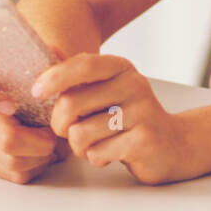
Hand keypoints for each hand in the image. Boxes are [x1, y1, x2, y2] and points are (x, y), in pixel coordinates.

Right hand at [0, 72, 71, 183]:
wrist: (63, 110)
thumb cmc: (55, 88)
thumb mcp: (57, 68)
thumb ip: (51, 63)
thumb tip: (51, 67)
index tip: (12, 104)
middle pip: (5, 138)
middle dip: (37, 141)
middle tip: (53, 134)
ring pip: (12, 160)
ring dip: (41, 154)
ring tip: (52, 142)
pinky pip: (17, 173)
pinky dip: (38, 166)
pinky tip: (44, 153)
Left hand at [34, 53, 195, 184]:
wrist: (174, 144)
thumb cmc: (130, 118)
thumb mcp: (108, 89)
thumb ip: (80, 77)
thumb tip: (48, 53)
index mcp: (122, 68)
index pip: (83, 65)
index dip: (53, 78)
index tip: (36, 92)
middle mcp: (134, 85)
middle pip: (71, 103)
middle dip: (59, 124)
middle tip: (66, 131)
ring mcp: (142, 112)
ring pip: (80, 133)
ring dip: (79, 146)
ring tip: (95, 143)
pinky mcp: (144, 140)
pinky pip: (97, 153)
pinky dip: (96, 158)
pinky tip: (111, 153)